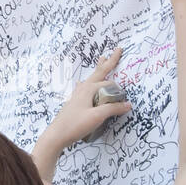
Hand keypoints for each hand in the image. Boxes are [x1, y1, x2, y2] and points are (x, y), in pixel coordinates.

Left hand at [33, 49, 131, 173]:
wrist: (57, 135)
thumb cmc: (76, 124)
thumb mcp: (97, 116)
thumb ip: (113, 109)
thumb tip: (128, 104)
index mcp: (89, 89)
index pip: (109, 84)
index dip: (118, 91)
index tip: (124, 101)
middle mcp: (83, 88)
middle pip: (99, 72)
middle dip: (109, 62)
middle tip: (117, 50)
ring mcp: (77, 94)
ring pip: (91, 78)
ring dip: (99, 70)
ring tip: (102, 59)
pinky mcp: (74, 101)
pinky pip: (84, 87)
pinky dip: (88, 82)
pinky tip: (82, 83)